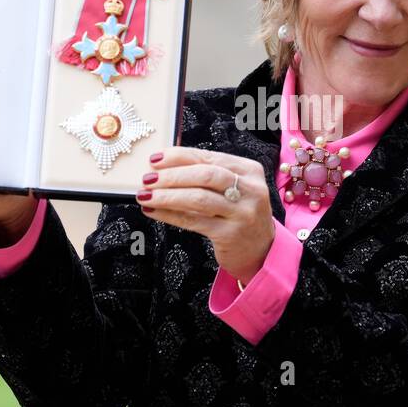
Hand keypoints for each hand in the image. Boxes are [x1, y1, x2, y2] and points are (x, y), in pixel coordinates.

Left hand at [140, 147, 275, 285]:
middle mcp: (250, 190)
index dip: (180, 156)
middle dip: (172, 175)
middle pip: (206, 175)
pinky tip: (154, 211)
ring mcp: (243, 213)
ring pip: (199, 199)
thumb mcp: (233, 189)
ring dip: (167, 195)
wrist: (261, 250)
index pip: (209, 157)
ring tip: (146, 194)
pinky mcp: (231, 235)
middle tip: (148, 178)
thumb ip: (208, 176)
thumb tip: (164, 167)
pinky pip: (194, 221)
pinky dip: (170, 215)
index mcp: (250, 171)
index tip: (156, 159)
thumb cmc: (239, 214)